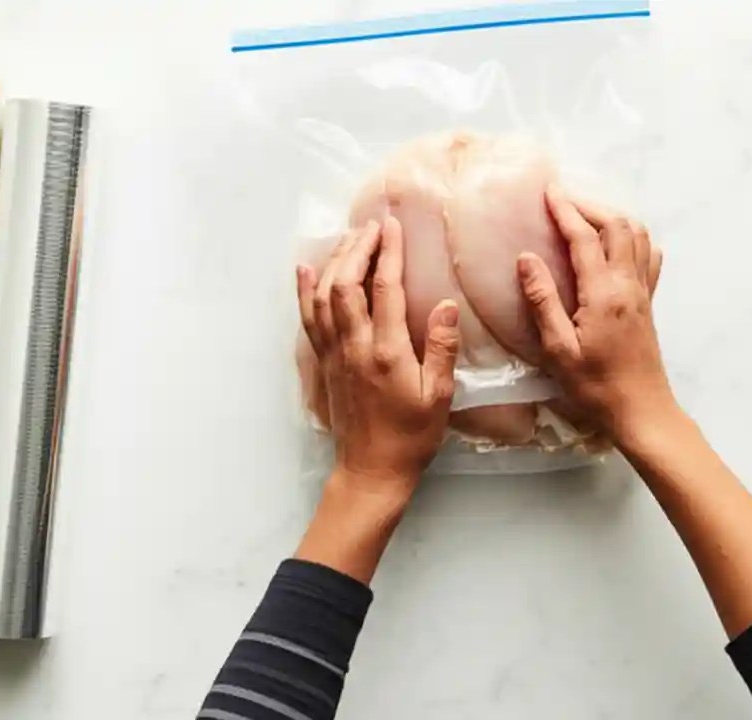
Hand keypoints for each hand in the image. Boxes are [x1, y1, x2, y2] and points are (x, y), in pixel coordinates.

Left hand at [297, 217, 460, 499]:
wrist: (372, 470)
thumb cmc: (412, 437)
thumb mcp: (439, 396)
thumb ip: (441, 347)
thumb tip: (446, 304)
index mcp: (386, 351)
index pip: (384, 288)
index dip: (388, 252)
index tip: (394, 226)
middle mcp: (354, 346)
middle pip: (346, 283)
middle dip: (358, 247)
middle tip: (374, 225)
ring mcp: (335, 354)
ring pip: (324, 296)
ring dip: (335, 261)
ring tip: (350, 238)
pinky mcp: (325, 363)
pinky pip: (309, 319)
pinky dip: (305, 290)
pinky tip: (307, 269)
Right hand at [516, 187, 676, 451]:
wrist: (642, 410)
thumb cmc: (595, 386)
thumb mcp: (558, 349)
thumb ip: (543, 301)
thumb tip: (527, 258)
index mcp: (604, 294)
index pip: (585, 237)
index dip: (565, 210)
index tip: (548, 192)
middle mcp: (628, 285)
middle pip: (617, 225)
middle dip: (589, 205)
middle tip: (562, 199)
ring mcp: (643, 292)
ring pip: (637, 235)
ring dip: (612, 216)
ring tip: (585, 215)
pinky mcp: (649, 303)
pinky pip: (648, 255)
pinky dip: (633, 237)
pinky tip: (617, 243)